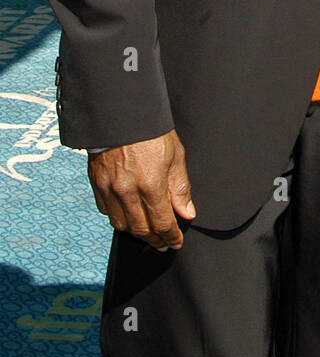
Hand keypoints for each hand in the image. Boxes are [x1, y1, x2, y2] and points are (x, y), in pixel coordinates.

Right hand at [88, 129, 195, 250]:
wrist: (120, 113)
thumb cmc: (151, 131)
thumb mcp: (175, 155)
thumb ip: (180, 187)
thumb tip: (186, 213)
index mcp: (151, 184)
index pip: (163, 223)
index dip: (171, 237)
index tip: (176, 242)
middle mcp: (127, 191)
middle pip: (141, 229)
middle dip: (154, 240)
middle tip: (163, 243)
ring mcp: (109, 189)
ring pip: (121, 224)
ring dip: (136, 231)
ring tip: (147, 232)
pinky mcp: (96, 184)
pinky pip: (106, 211)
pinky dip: (118, 217)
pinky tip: (127, 215)